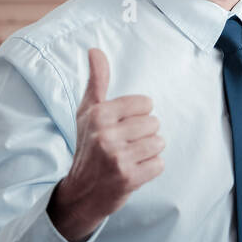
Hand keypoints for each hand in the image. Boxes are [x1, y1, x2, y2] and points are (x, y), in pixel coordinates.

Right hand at [48, 48, 164, 241]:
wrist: (81, 192)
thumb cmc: (88, 146)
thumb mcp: (88, 112)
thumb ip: (97, 81)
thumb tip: (95, 49)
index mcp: (99, 114)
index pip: (146, 104)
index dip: (138, 116)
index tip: (121, 127)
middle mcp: (106, 134)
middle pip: (154, 123)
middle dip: (144, 135)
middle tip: (124, 146)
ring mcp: (117, 157)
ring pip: (159, 143)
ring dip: (148, 152)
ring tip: (129, 158)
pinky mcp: (129, 177)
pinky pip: (160, 164)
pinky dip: (150, 169)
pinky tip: (133, 171)